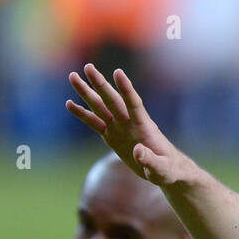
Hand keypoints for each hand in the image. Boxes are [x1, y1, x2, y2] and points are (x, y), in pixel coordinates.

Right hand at [66, 64, 187, 185]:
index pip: (134, 104)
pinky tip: (69, 104)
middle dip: (100, 84)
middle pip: (113, 100)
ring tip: (73, 76)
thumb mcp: (163, 170)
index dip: (127, 89)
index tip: (118, 73)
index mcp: (145, 127)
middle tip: (88, 67)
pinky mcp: (112, 136)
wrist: (166, 171)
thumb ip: (151, 161)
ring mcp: (120, 128)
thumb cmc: (169, 170)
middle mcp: (130, 124)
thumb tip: (138, 151)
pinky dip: (83, 114)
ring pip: (100, 107)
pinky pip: (94, 123)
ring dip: (87, 93)